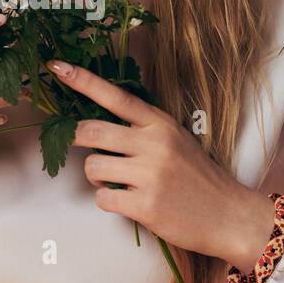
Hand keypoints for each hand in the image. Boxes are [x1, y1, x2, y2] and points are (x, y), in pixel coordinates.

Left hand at [46, 58, 276, 269]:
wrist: (227, 215)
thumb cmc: (197, 177)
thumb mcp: (176, 139)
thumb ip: (143, 129)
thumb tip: (100, 125)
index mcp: (160, 124)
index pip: (115, 96)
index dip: (82, 80)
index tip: (56, 67)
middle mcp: (154, 144)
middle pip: (91, 131)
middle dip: (78, 141)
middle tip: (88, 149)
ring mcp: (149, 175)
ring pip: (92, 167)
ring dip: (95, 177)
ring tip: (114, 181)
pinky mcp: (145, 205)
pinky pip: (102, 198)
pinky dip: (107, 201)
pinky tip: (126, 202)